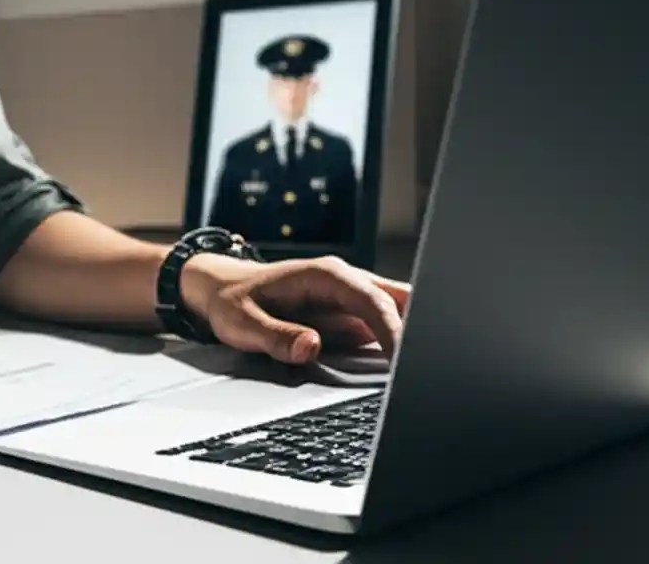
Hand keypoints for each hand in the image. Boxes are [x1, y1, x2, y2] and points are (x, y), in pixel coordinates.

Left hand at [182, 254, 408, 364]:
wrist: (221, 290)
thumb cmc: (232, 302)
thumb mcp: (243, 323)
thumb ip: (276, 336)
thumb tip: (310, 347)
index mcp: (325, 276)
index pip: (372, 299)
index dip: (393, 329)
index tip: (403, 358)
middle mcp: (344, 281)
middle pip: (397, 300)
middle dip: (418, 329)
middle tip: (427, 366)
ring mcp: (350, 297)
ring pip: (397, 311)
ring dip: (412, 335)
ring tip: (422, 371)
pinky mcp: (349, 315)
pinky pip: (383, 326)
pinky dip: (398, 344)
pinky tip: (403, 368)